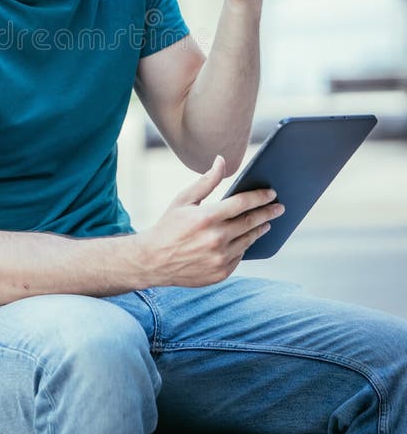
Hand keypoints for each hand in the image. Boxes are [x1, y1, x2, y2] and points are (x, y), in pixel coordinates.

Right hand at [139, 155, 284, 286]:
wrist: (154, 261)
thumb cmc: (169, 226)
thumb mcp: (183, 200)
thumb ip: (206, 181)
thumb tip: (221, 160)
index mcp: (206, 217)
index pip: (242, 203)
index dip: (260, 197)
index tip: (272, 193)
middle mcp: (215, 239)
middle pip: (250, 222)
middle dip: (268, 213)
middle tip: (279, 207)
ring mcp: (219, 258)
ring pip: (248, 240)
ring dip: (260, 229)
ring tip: (267, 222)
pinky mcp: (221, 273)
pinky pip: (240, 256)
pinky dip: (245, 245)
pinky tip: (247, 238)